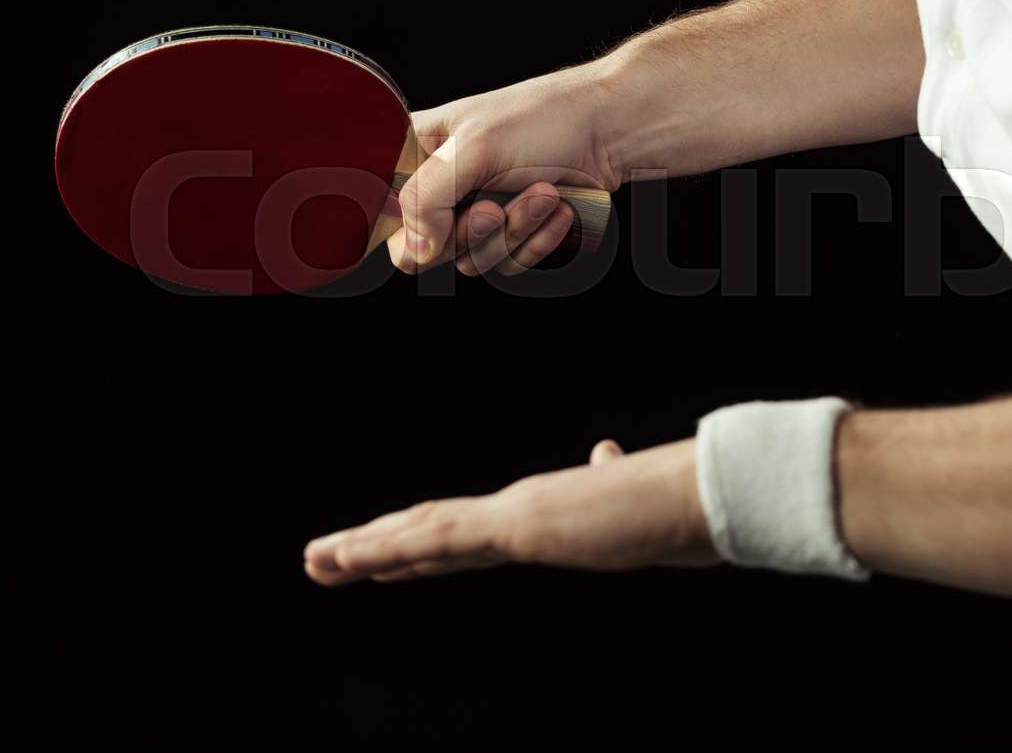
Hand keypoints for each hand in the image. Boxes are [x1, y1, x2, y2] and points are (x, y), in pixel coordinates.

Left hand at [302, 436, 720, 585]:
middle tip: (321, 556)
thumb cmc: (680, 504)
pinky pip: (438, 541)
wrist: (697, 493)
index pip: (468, 530)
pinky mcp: (516, 526)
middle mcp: (520, 507)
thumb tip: (606, 450)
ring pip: (420, 532)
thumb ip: (615, 483)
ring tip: (314, 561)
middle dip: (374, 544)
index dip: (418, 538)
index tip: (380, 548)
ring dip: (362, 548)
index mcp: (545, 513)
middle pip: (430, 526)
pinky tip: (350, 560)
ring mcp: (514, 514)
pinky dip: (387, 550)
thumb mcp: (637, 505)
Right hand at [389, 63, 623, 278]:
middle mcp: (444, 185)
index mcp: (418, 152)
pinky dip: (538, 241)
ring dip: (515, 232)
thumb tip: (416, 253)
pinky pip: (510, 264)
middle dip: (474, 231)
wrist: (612, 129)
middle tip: (497, 205)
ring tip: (545, 193)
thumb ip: (427, 200)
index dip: (401, 226)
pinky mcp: (515, 232)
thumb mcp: (474, 149)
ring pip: (472, 260)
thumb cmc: (544, 120)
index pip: (380, 209)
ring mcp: (479, 210)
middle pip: (428, 249)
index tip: (433, 221)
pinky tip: (562, 209)